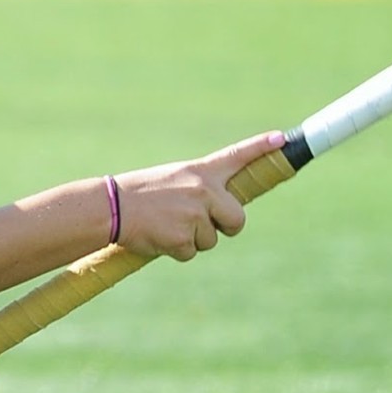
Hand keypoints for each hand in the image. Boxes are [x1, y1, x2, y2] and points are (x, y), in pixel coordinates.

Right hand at [111, 131, 283, 260]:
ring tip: (166, 225)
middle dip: (225, 227)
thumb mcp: (172, 181)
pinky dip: (175, 251)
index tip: (281, 139)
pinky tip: (158, 236)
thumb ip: (198, 191)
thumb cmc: (139, 195)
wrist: (110, 207)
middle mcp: (203, 190)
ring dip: (191, 240)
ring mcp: (196, 214)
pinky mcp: (184, 237)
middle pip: (237, 219)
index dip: (261, 148)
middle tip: (202, 224)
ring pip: (210, 240)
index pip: (237, 156)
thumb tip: (217, 215)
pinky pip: (190, 253)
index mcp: (200, 172)